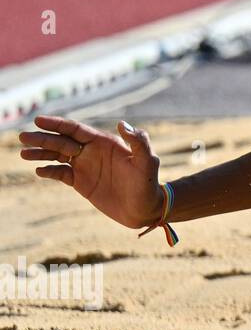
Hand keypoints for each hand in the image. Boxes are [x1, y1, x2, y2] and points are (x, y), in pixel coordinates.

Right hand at [18, 116, 165, 229]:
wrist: (145, 208)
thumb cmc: (148, 183)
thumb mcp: (147, 162)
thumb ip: (138, 142)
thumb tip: (121, 124)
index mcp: (105, 142)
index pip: (76, 129)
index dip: (58, 124)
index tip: (38, 120)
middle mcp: (92, 152)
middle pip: (62, 141)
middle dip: (43, 138)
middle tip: (22, 137)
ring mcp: (86, 166)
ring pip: (58, 156)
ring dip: (41, 153)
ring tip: (24, 153)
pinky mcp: (82, 182)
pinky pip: (61, 174)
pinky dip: (49, 171)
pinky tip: (39, 171)